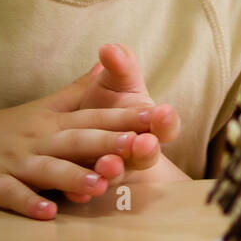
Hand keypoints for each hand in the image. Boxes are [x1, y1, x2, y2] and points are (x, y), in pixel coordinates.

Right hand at [0, 65, 178, 219]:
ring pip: (48, 169)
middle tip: (136, 144)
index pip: (93, 117)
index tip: (153, 115)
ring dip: (74, 176)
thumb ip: (80, 91)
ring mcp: (17, 162)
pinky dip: (29, 202)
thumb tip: (108, 59)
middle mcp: (39, 140)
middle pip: (76, 140)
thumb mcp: (46, 106)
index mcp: (55, 122)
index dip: (123, 117)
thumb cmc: (14, 127)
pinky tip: (49, 212)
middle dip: (105, 142)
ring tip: (101, 184)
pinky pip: (12, 194)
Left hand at [72, 43, 181, 190]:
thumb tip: (111, 48)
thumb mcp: (116, 81)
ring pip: (117, 176)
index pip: (166, 126)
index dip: (166, 121)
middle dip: (146, 150)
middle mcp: (136, 152)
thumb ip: (119, 66)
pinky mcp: (87, 186)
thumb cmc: (109, 101)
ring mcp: (113, 172)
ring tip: (108, 164)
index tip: (164, 112)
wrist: (80, 131)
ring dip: (114, 171)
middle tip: (144, 144)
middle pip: (147, 155)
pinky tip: (74, 191)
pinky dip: (81, 192)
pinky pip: (86, 192)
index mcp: (149, 125)